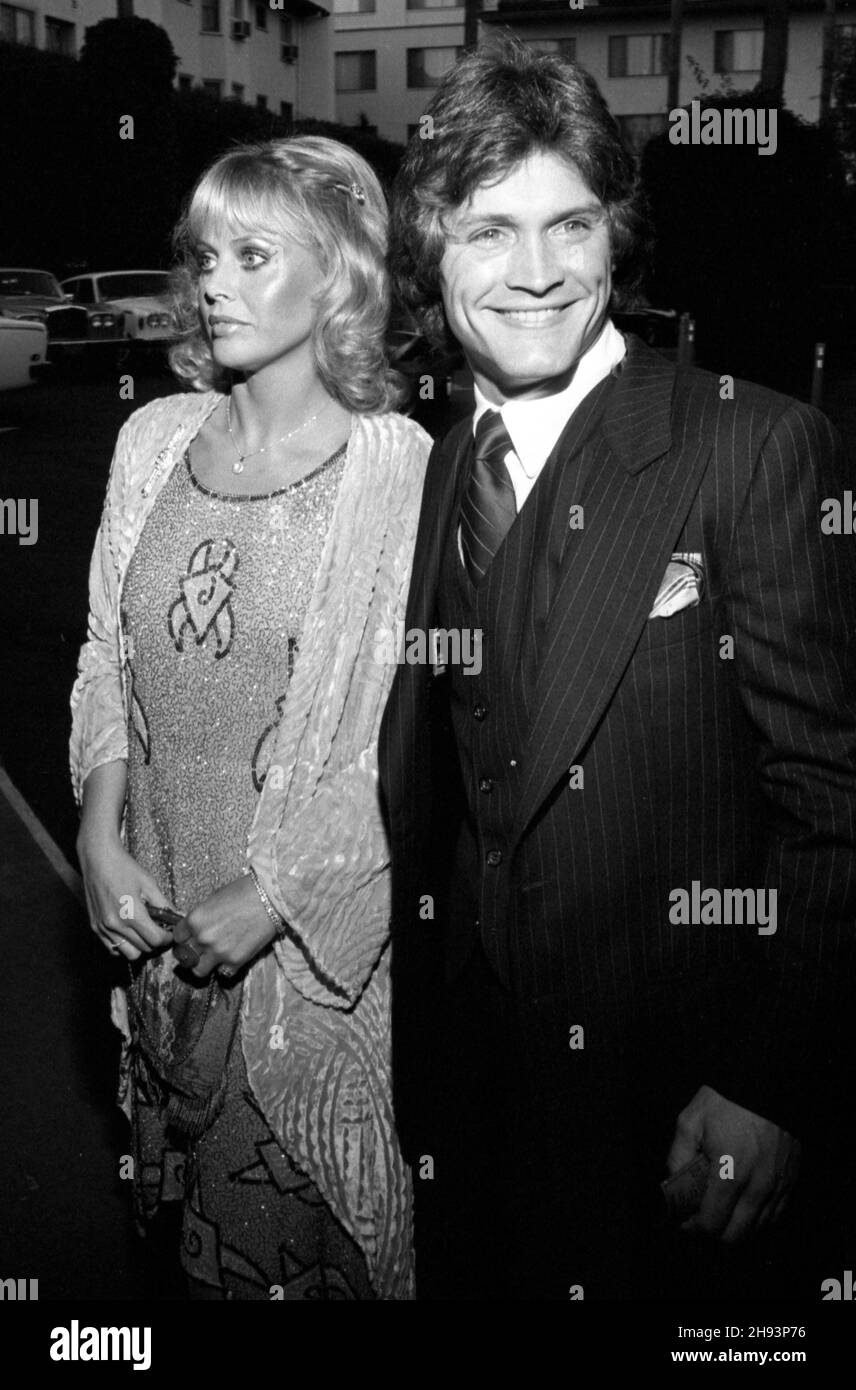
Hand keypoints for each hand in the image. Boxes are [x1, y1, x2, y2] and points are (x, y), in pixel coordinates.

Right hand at [77, 830, 173, 961]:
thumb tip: (180, 916)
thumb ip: (165, 904)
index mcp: (131, 913)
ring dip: (140, 946)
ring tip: (144, 932)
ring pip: (128, 953)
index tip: (170, 932)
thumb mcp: (149, 884)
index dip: (167, 938)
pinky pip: (113, 948)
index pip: (155, 940)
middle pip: (144, 948)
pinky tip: (129, 933)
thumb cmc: (125, 868)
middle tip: (160, 930)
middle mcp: (115, 925)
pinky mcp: (95, 927)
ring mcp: (103, 928)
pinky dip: (124, 945)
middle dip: (156, 942)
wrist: (98, 859)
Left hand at [172, 873, 278, 980]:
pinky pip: (223, 973)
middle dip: (191, 953)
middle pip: (185, 956)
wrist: (270, 898)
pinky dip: (225, 968)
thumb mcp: (214, 900)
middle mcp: (203, 938)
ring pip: (199, 971)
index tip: (190, 938)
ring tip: (213, 958)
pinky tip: (232, 957)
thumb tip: (196, 929)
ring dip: (205, 965)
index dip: (184, 937)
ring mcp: (218, 952)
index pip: (177, 937)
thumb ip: (201, 918)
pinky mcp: (235, 961)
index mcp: (194, 920)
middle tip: (200, 951)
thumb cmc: (243, 892)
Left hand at [665, 1084, 800, 1243]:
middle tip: (700, 1219)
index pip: (711, 1224)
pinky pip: (776, 1214)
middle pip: (735, 1236)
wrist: (766, 1083)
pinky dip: (758, 1219)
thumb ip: (677, 1156)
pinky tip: (744, 1207)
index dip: (693, 1229)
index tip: (683, 1221)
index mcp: (729, 1174)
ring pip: (757, 1229)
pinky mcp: (791, 1180)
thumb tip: (672, 1184)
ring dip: (736, 1228)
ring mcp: (778, 1186)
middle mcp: (757, 1187)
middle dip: (713, 1234)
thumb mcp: (690, 1121)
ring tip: (721, 1212)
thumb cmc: (726, 1101)